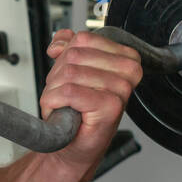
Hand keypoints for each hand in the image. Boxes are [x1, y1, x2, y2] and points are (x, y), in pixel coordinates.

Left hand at [41, 29, 143, 181]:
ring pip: (69, 73)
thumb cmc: (77, 112)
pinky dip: (54, 102)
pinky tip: (61, 111)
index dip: (64, 56)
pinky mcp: (110, 106)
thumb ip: (69, 48)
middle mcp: (128, 71)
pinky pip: (69, 91)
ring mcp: (121, 89)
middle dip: (57, 75)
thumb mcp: (73, 72)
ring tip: (63, 104)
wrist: (72, 145)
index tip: (69, 76)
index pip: (82, 39)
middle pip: (74, 55)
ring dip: (53, 91)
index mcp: (125, 57)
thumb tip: (62, 37)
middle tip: (63, 94)